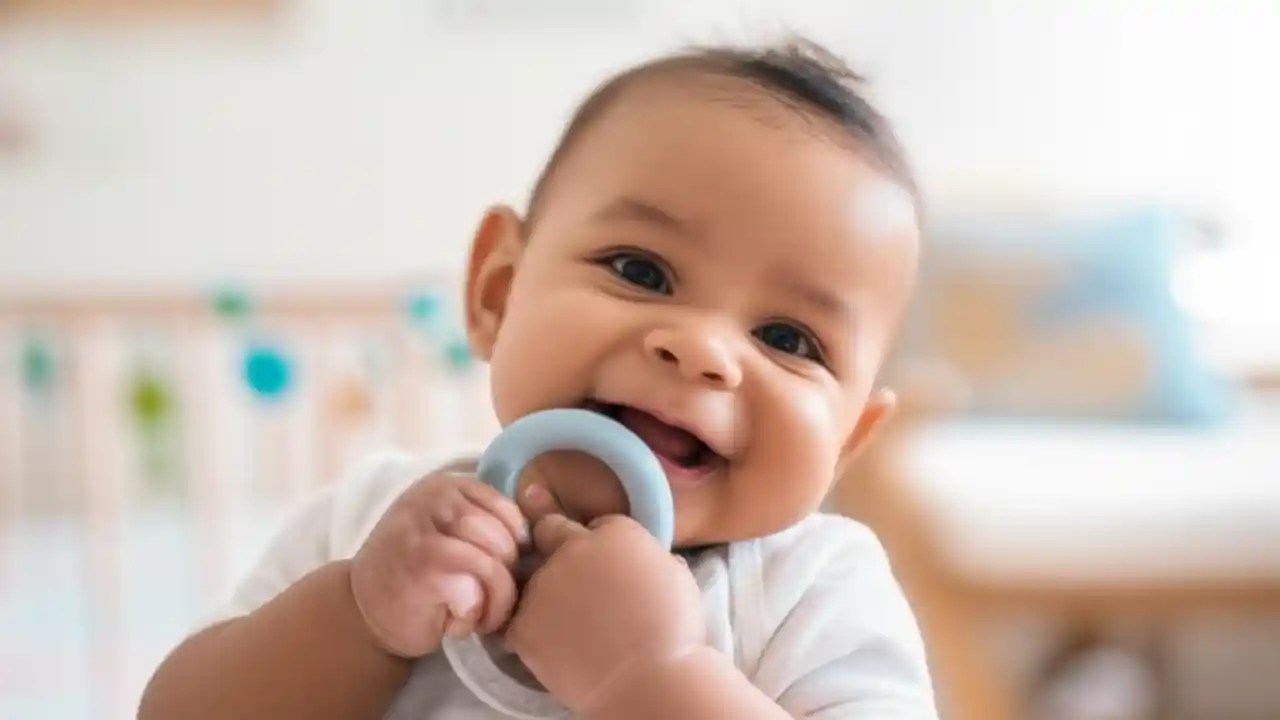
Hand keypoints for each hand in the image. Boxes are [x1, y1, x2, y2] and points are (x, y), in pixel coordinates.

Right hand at [348, 471, 528, 657]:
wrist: (361, 613)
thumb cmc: (414, 576)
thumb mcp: (445, 533)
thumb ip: (480, 522)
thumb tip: (537, 532)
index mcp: (442, 485)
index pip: (503, 504)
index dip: (516, 540)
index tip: (508, 567)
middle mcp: (429, 499)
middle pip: (501, 534)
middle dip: (509, 573)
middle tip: (497, 599)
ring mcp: (422, 531)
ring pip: (491, 561)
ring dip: (497, 597)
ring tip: (484, 615)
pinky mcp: (420, 567)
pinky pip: (474, 587)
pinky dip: (476, 611)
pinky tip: (460, 621)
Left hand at [505, 513, 704, 714]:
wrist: (649, 681)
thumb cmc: (675, 633)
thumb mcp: (677, 579)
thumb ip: (651, 560)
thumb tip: (645, 564)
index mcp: (615, 533)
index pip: (598, 525)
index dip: (603, 548)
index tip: (610, 570)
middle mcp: (573, 548)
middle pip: (552, 534)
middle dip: (560, 549)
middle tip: (577, 586)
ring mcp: (543, 584)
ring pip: (536, 581)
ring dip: (549, 597)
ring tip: (574, 632)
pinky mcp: (523, 623)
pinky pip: (521, 624)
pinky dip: (535, 637)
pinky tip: (559, 653)